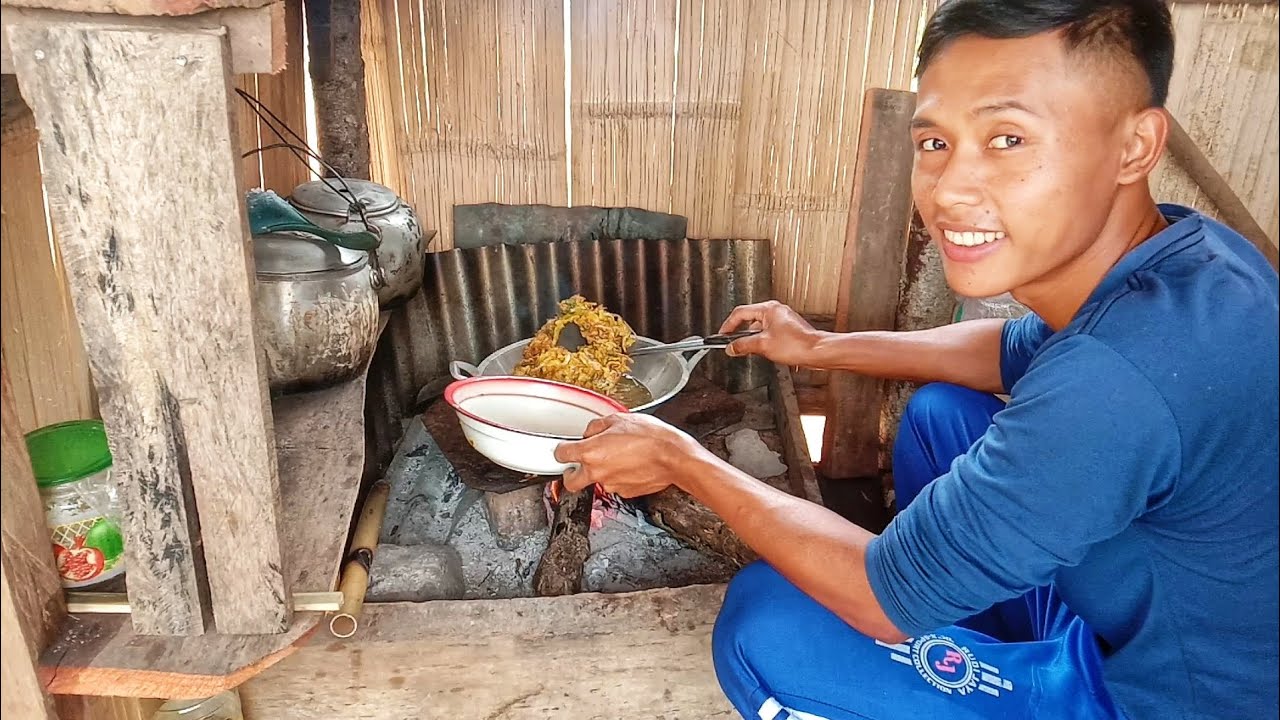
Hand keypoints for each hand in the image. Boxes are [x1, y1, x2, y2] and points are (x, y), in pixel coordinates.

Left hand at [553, 413, 707, 497]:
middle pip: (570, 482)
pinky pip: (615, 484)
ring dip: (601, 471)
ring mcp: (611, 485)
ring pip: (596, 482)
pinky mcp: (625, 493)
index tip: (564, 449)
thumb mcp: (619, 419)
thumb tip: (590, 432)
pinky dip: (619, 476)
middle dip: (571, 473)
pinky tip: (631, 465)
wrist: (674, 457)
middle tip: (578, 464)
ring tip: (619, 457)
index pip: (561, 454)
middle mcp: (597, 472)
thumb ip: (597, 426)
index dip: (561, 450)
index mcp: (590, 452)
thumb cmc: (651, 437)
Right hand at [718, 300, 822, 366]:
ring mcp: (782, 320)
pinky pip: (768, 333)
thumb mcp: (762, 345)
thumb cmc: (796, 345)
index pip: (740, 313)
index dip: (728, 325)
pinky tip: (765, 351)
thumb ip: (742, 345)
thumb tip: (731, 348)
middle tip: (734, 345)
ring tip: (751, 350)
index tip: (722, 335)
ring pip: (759, 328)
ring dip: (753, 339)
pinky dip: (763, 341)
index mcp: (768, 309)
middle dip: (741, 334)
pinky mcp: (788, 329)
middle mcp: (776, 311)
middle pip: (749, 320)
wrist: (816, 352)